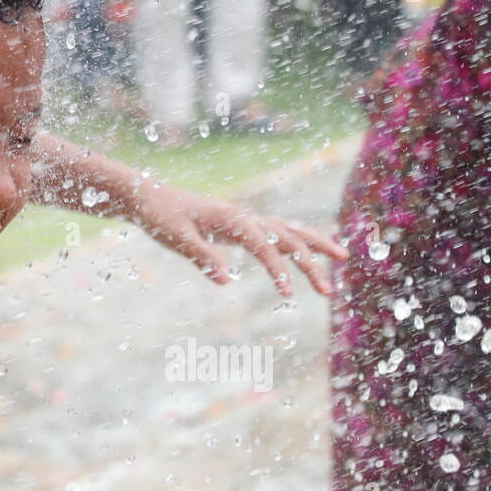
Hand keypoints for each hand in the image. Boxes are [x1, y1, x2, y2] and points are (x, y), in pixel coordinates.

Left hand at [131, 183, 347, 297]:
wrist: (148, 195)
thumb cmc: (160, 217)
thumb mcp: (175, 239)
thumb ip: (201, 257)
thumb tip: (226, 282)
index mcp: (231, 220)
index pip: (265, 246)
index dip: (279, 271)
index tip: (289, 296)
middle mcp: (244, 217)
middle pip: (288, 236)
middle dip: (311, 262)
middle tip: (329, 292)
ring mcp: (244, 219)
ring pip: (289, 229)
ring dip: (315, 245)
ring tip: (343, 259)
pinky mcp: (240, 224)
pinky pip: (276, 231)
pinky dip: (297, 240)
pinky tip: (308, 253)